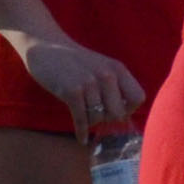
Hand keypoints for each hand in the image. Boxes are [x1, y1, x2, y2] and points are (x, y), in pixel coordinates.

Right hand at [19, 36, 144, 141]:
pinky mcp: (71, 91)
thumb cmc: (73, 61)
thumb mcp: (101, 67)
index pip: (138, 98)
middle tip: (96, 115)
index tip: (117, 111)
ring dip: (91, 122)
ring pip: (99, 117)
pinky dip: (81, 131)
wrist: (45, 46)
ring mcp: (89, 83)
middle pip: (119, 112)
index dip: (129, 109)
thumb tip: (123, 115)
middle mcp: (107, 75)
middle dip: (108, 118)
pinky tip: (81, 138)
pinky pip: (82, 118)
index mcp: (118, 69)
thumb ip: (113, 84)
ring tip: (84, 118)